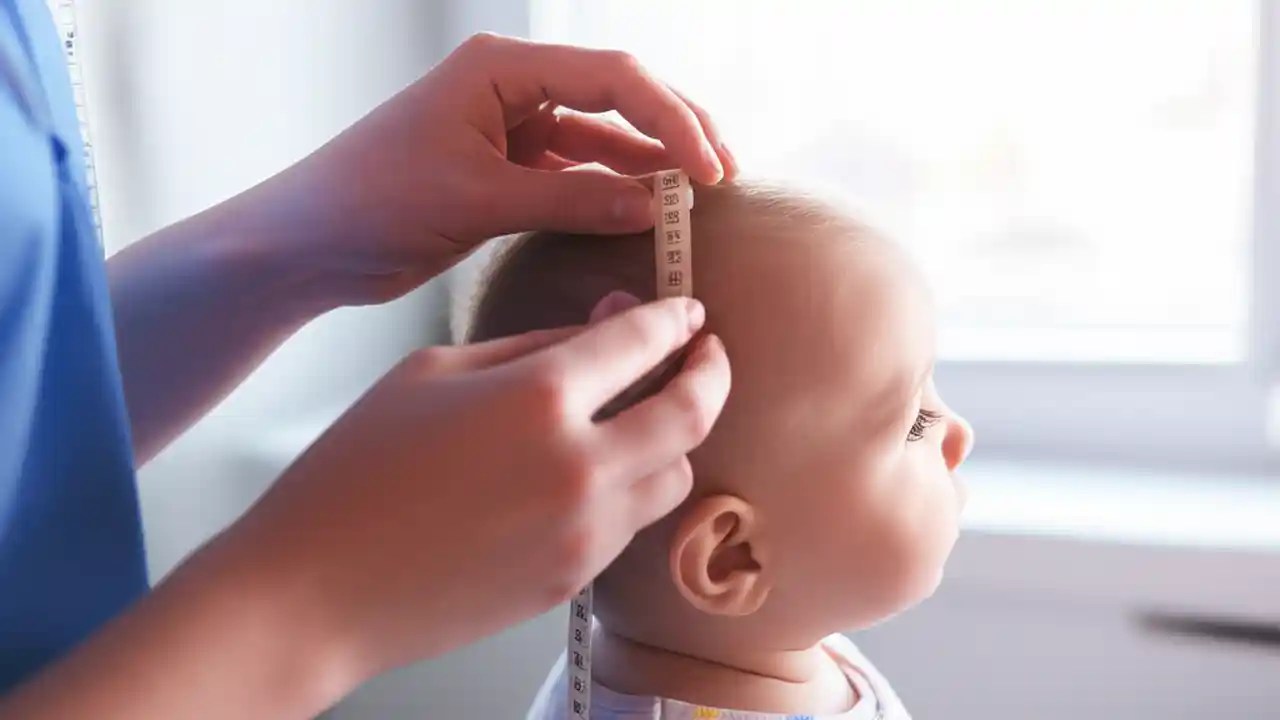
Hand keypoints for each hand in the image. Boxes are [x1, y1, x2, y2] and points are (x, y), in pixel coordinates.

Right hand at [212, 296, 729, 691]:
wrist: (315, 591)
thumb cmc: (356, 470)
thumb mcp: (433, 372)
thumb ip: (531, 344)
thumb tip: (604, 325)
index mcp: (538, 397)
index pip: (643, 342)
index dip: (674, 319)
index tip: (687, 311)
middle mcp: (580, 466)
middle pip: (692, 414)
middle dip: (712, 373)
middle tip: (708, 353)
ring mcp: (584, 532)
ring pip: (675, 476)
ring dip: (673, 439)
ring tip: (648, 416)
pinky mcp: (574, 580)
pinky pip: (632, 523)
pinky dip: (632, 488)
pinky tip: (600, 472)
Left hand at [244, 32, 737, 305]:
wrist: (308, 244)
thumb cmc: (372, 203)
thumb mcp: (478, 202)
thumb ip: (570, 202)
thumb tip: (652, 208)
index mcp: (501, 70)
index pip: (612, 78)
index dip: (672, 119)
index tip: (709, 171)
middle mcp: (511, 89)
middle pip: (616, 98)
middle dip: (673, 132)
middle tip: (724, 176)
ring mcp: (509, 130)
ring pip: (599, 140)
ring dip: (645, 167)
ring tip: (698, 199)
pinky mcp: (503, 172)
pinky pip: (574, 176)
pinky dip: (608, 195)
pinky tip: (644, 214)